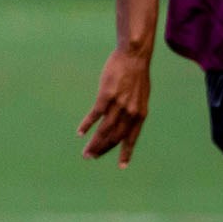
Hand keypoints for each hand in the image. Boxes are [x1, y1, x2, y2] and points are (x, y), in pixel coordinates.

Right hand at [77, 48, 150, 166]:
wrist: (134, 56)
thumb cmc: (136, 74)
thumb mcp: (141, 95)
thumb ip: (134, 110)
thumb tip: (127, 120)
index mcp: (140, 114)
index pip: (132, 138)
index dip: (126, 152)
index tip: (122, 166)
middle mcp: (130, 113)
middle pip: (115, 138)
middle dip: (103, 150)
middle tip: (91, 157)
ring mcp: (119, 105)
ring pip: (104, 131)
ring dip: (94, 143)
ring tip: (86, 153)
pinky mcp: (107, 96)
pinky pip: (95, 116)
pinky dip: (87, 125)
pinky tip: (81, 133)